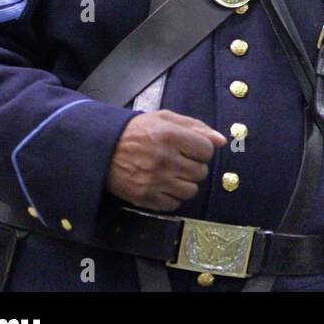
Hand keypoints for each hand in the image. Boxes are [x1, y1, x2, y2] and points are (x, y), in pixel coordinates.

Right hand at [106, 110, 225, 210]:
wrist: (101, 148)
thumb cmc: (136, 131)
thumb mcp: (165, 119)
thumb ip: (196, 127)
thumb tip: (221, 141)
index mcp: (169, 136)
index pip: (207, 150)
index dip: (202, 149)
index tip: (192, 148)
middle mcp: (163, 159)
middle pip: (200, 172)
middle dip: (194, 166)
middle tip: (180, 160)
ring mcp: (154, 180)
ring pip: (190, 190)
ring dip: (186, 182)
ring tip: (173, 173)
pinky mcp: (144, 197)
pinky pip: (174, 204)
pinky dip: (172, 196)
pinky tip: (164, 185)